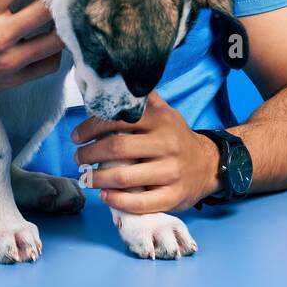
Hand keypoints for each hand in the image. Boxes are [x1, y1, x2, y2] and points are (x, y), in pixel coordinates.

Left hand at [71, 92, 220, 212]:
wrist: (209, 165)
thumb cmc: (177, 137)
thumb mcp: (166, 112)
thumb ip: (143, 100)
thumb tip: (114, 83)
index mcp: (161, 121)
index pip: (118, 120)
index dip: (91, 128)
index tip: (76, 136)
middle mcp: (167, 145)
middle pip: (117, 149)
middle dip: (89, 154)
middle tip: (78, 158)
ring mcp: (171, 172)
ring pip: (125, 178)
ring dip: (98, 179)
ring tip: (86, 178)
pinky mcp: (173, 196)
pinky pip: (140, 203)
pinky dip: (117, 200)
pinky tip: (105, 195)